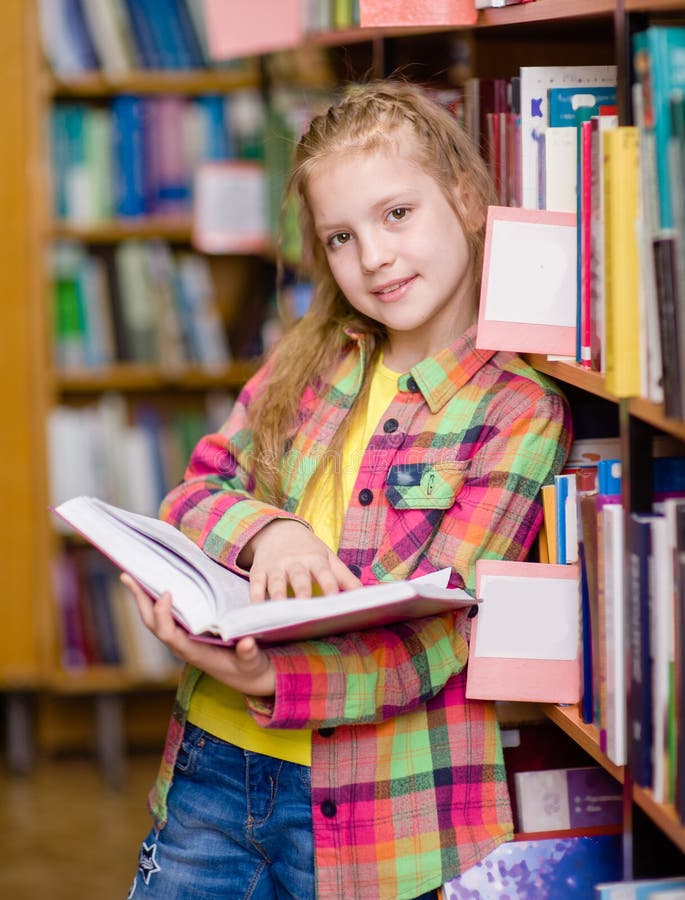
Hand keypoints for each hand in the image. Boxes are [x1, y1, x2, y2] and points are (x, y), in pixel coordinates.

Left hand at [120, 574, 275, 695]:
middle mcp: (182, 646)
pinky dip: (155, 601)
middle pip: (153, 624)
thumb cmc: (248, 668)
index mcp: (194, 652)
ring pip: (155, 620)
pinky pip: (164, 617)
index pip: (169, 634)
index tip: (166, 594)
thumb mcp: (252, 663)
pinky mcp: (186, 634)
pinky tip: (153, 585)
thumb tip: (248, 643)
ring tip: (131, 577)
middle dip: (140, 601)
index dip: (163, 615)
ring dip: (142, 598)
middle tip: (128, 577)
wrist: (246, 677)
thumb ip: (248, 654)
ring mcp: (181, 640)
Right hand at [239, 519, 361, 601]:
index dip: (329, 585)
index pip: (324, 573)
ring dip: (277, 596)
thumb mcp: (328, 558)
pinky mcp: (258, 571)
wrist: (278, 530)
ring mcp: (275, 566)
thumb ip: (344, 577)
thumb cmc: (309, 550)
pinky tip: (256, 609)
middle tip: (305, 607)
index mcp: (315, 559)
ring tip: (280, 612)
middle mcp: (295, 562)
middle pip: (299, 577)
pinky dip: (255, 596)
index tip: (334, 600)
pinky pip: (255, 584)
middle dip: (302, 591)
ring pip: (275, 582)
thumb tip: (364, 594)